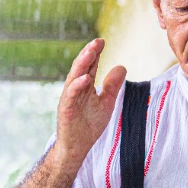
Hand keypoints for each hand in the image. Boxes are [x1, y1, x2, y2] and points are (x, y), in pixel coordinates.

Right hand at [52, 39, 125, 166]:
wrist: (77, 147)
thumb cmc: (89, 125)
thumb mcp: (106, 103)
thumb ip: (112, 86)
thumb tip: (122, 66)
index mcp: (84, 86)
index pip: (90, 66)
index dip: (96, 53)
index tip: (102, 41)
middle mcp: (75, 89)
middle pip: (81, 67)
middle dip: (89, 54)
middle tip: (97, 42)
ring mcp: (69, 99)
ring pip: (74, 77)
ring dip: (82, 64)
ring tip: (91, 52)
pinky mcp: (66, 110)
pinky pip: (71, 95)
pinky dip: (77, 86)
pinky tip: (85, 78)